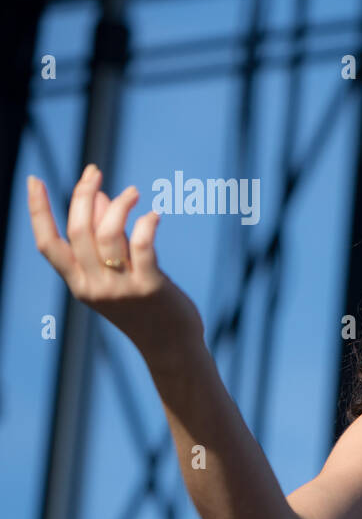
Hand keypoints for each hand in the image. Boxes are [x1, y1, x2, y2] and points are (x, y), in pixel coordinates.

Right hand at [28, 165, 201, 353]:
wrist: (171, 346)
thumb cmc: (144, 306)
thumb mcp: (116, 273)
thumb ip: (105, 238)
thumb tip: (98, 197)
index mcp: (78, 283)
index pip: (47, 244)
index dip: (38, 211)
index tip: (34, 180)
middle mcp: (93, 286)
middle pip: (78, 231)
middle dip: (82, 194)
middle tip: (95, 172)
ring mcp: (121, 288)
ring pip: (110, 234)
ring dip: (120, 205)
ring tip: (134, 192)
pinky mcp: (150, 287)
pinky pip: (144, 246)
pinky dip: (147, 224)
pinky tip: (155, 214)